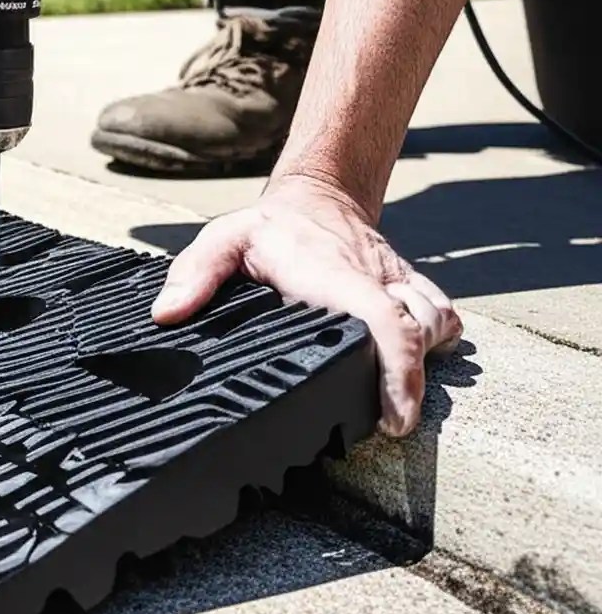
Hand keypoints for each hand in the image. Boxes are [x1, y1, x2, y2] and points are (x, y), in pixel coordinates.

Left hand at [150, 175, 462, 435]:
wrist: (318, 195)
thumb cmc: (267, 229)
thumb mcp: (221, 240)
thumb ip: (194, 275)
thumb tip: (169, 315)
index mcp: (330, 275)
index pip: (381, 322)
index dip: (398, 372)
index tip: (395, 418)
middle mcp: (373, 279)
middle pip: (417, 333)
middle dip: (410, 379)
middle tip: (385, 419)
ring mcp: (397, 283)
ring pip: (437, 325)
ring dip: (422, 359)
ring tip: (389, 387)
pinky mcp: (411, 286)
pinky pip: (445, 316)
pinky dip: (436, 340)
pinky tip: (406, 360)